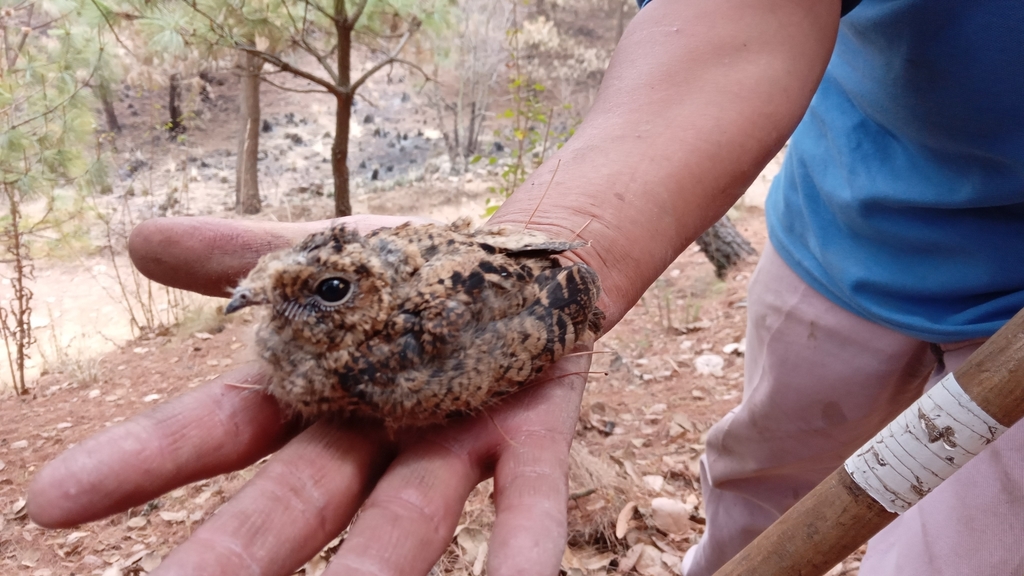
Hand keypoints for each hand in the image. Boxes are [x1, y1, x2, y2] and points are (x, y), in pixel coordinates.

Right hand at [28, 216, 591, 575]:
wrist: (527, 270)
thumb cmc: (414, 273)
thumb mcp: (324, 255)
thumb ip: (240, 257)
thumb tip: (137, 238)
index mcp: (312, 394)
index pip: (215, 432)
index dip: (142, 463)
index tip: (49, 504)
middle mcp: (370, 439)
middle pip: (296, 505)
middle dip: (238, 557)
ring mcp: (448, 447)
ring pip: (404, 522)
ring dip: (377, 569)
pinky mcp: (526, 440)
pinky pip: (527, 498)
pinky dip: (524, 544)